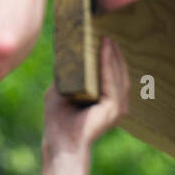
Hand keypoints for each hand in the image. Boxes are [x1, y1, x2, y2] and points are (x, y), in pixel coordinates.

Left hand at [42, 36, 129, 154]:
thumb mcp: (59, 91)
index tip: (101, 38)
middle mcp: (114, 104)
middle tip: (106, 34)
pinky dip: (108, 64)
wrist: (59, 141)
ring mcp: (116, 107)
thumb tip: (63, 58)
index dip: (107, 57)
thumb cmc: (57, 121)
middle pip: (117, 72)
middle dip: (113, 53)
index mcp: (103, 101)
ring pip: (117, 75)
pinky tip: (104, 49)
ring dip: (113, 55)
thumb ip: (65, 77)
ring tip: (107, 38)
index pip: (109, 75)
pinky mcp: (113, 108)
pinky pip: (111, 81)